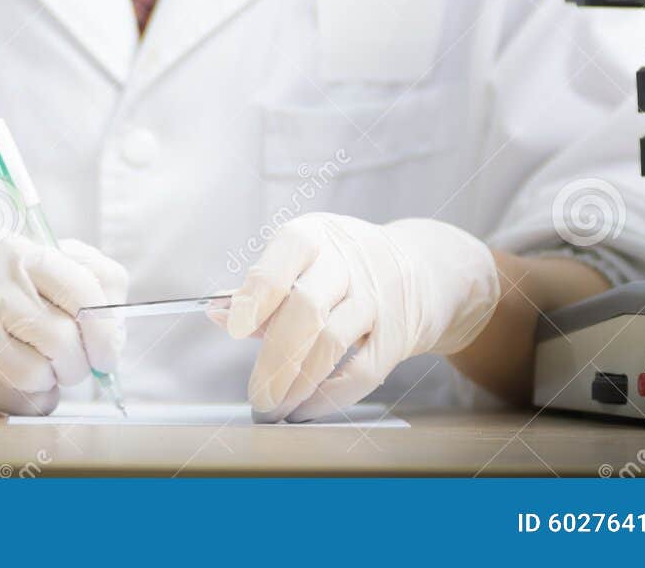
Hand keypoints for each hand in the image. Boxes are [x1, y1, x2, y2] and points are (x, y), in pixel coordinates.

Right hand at [0, 235, 127, 414]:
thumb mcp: (49, 277)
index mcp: (23, 250)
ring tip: (45, 368)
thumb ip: (93, 291)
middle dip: (80, 361)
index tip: (108, 355)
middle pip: (64, 333)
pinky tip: (21, 377)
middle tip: (76, 366)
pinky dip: (34, 390)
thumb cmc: (10, 302)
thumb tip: (115, 337)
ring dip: (56, 377)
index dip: (106, 328)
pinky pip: (22, 384)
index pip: (84, 285)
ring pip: (44, 364)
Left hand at [224, 213, 499, 421]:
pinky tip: (305, 409)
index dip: (255, 297)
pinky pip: (363, 370)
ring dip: (297, 383)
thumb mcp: (306, 259)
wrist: (427, 269)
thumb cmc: (346, 266)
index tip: (232, 330)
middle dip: (274, 359)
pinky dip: (329, 395)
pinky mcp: (399, 333)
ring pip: (332, 342)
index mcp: (315, 236)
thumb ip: (262, 288)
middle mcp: (349, 261)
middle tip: (256, 394)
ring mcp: (379, 296)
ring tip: (274, 407)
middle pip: (305, 309)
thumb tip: (216, 314)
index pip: (282, 262)